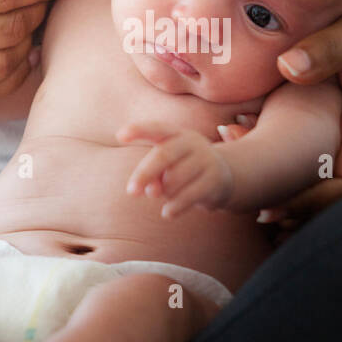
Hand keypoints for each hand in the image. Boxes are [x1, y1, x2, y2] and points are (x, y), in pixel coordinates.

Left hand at [116, 121, 234, 218]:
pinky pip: (190, 195)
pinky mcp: (215, 180)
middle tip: (131, 191)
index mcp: (176, 134)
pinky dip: (175, 206)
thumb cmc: (183, 169)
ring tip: (165, 195)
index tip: (119, 136)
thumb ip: (153, 174)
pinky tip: (167, 213)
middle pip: (164, 155)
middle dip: (145, 173)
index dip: (138, 131)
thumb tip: (150, 190)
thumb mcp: (167, 167)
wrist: (222, 176)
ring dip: (164, 192)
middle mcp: (193, 142)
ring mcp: (206, 159)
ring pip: (175, 179)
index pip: (156, 129)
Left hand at [257, 0, 341, 227]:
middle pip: (337, 198)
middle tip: (249, 202)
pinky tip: (276, 167)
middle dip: (294, 204)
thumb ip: (328, 46)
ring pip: (338, 188)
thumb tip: (286, 66)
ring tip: (255, 192)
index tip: (269, 205)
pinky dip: (310, 177)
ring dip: (298, 193)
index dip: (308, 203)